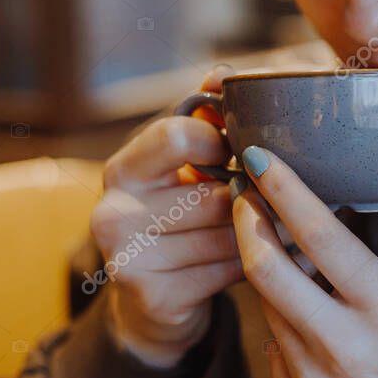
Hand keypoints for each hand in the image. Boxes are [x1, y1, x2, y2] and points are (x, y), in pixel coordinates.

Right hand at [92, 64, 242, 367]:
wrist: (152, 303)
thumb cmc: (177, 217)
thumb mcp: (181, 165)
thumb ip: (203, 117)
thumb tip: (225, 74)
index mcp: (120, 170)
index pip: (180, 135)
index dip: (221, 143)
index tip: (237, 154)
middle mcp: (112, 213)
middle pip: (214, 194)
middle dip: (247, 199)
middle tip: (265, 200)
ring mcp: (129, 261)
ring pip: (227, 235)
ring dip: (255, 233)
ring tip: (263, 230)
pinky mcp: (156, 299)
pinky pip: (228, 271)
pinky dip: (249, 264)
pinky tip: (252, 261)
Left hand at [230, 146, 377, 377]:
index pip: (321, 238)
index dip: (285, 190)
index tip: (261, 155)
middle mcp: (343, 348)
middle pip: (267, 269)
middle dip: (245, 219)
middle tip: (240, 188)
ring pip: (266, 306)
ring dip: (265, 268)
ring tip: (278, 245)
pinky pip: (273, 348)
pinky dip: (282, 321)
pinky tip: (304, 314)